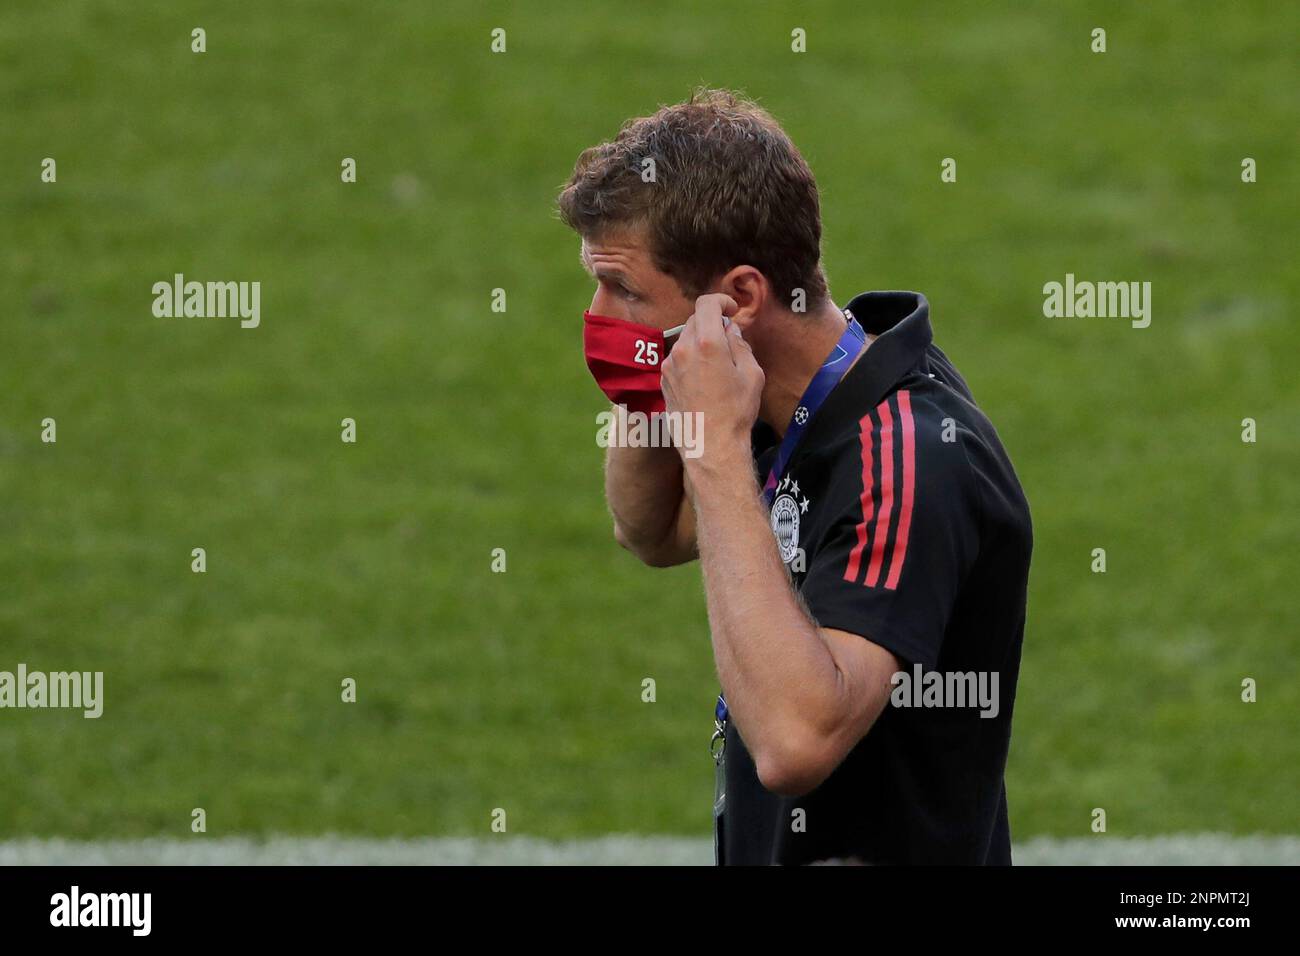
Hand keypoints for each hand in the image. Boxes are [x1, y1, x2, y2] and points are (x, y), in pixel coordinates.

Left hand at [660, 294, 764, 467]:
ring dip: (700, 343)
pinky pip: (677, 360)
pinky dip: (689, 360)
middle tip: (728, 340)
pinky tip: (703, 381)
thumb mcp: (752, 374)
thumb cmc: (735, 413)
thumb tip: (730, 331)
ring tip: (717, 365)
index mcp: (706, 343)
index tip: (731, 310)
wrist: (710, 447)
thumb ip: (740, 345)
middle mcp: (682, 350)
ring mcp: (669, 366)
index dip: (721, 301)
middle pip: (694, 321)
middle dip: (712, 324)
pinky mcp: (663, 381)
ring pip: (684, 340)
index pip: (706, 303)